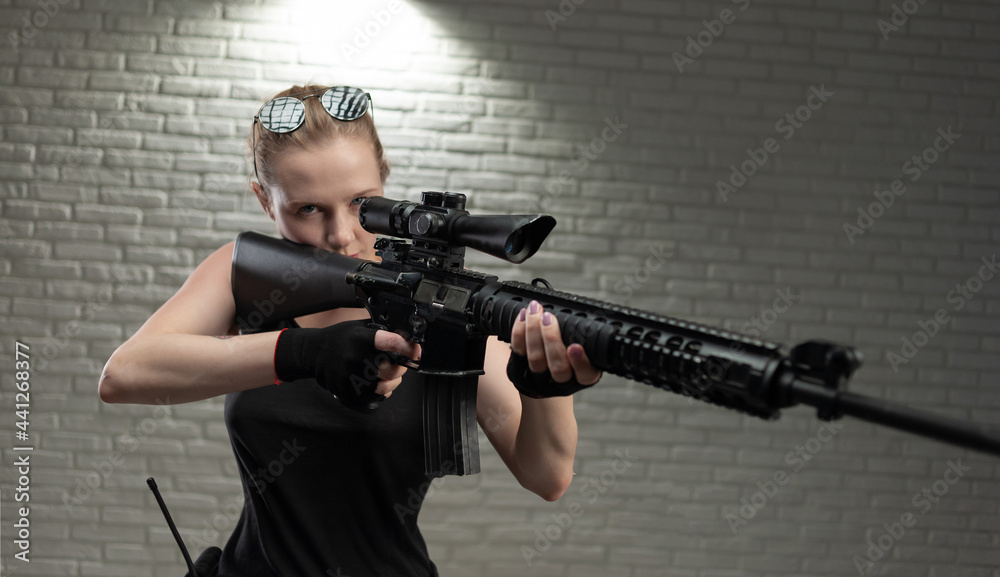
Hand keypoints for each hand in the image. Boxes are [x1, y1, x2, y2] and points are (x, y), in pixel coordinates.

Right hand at [274, 320, 420, 411]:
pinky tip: (379, 384)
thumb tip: (407, 337)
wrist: (313, 353)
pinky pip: (373, 397)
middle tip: (400, 363)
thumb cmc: (340, 339)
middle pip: (391, 369)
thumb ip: (382, 332)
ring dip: (393, 382)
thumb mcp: (359, 328)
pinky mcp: (346, 390)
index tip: (417, 350)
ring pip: (384, 385)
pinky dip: (382, 392)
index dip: (407, 347)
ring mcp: (350, 376)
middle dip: (401, 367)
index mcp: (360, 338)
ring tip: (391, 376)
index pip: (389, 342)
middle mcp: (355, 357)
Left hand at [508, 300, 601, 397]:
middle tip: (549, 318)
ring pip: (536, 358)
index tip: (575, 347)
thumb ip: (586, 343)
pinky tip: (523, 316)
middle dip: (552, 339)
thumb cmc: (568, 363)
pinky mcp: (521, 370)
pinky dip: (519, 331)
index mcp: (581, 378)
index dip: (581, 362)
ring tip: (535, 311)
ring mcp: (540, 377)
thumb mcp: (586, 357)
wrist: (542, 387)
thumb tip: (581, 318)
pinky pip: (518, 351)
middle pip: (558, 367)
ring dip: (533, 331)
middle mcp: (561, 382)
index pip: (586, 374)